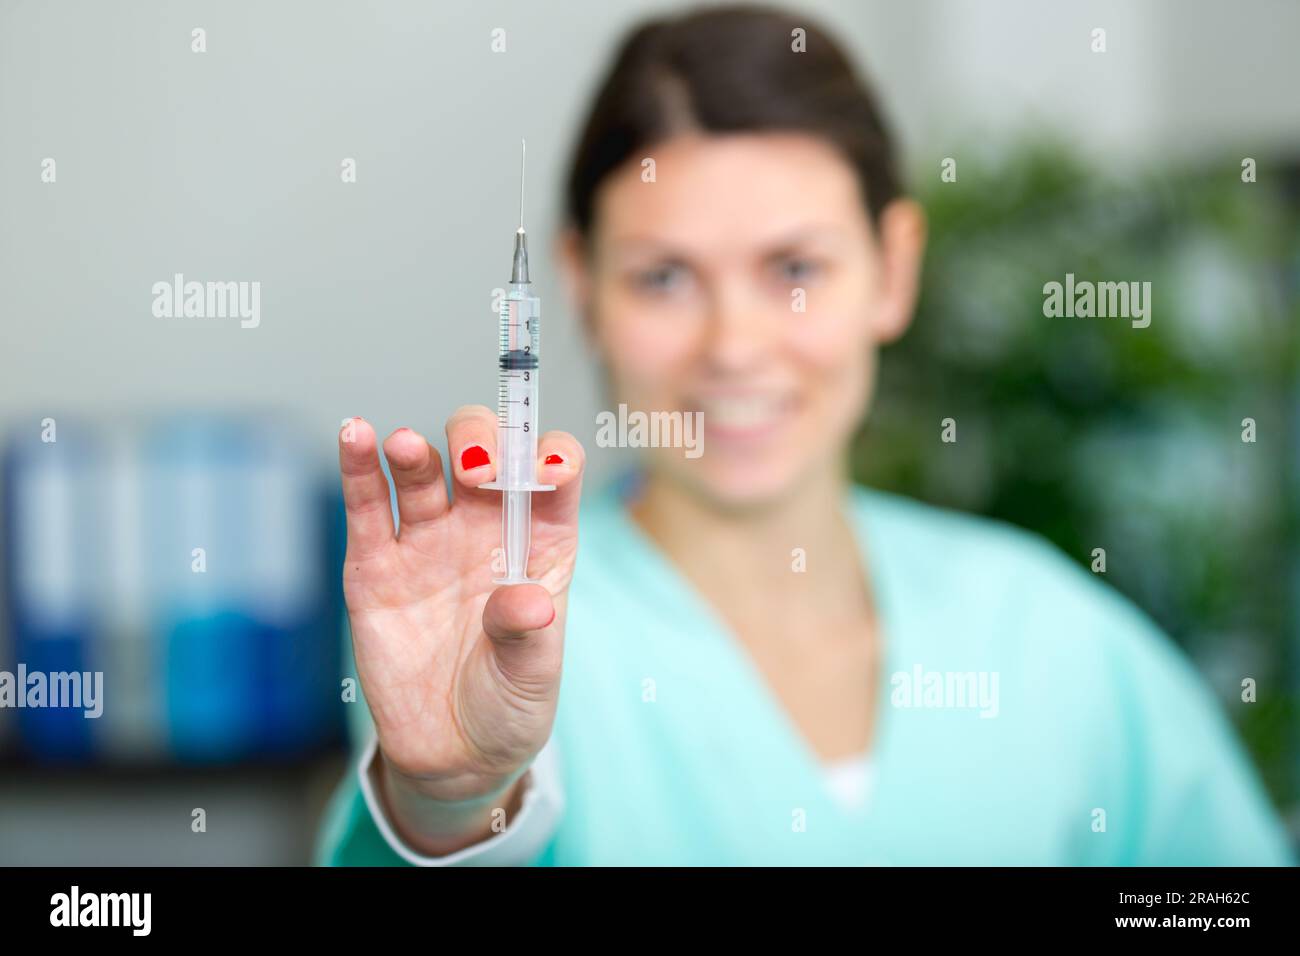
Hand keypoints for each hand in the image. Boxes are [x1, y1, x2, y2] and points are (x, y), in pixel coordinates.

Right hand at [338, 407, 583, 809]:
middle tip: (476, 472)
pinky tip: (355, 436)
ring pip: (423, 473)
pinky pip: (367, 507)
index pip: (555, 475)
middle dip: (481, 444)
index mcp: (541, 541)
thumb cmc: (510, 701)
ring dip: (415, 452)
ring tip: (405, 447)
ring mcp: (430, 540)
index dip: (553, 457)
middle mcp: (486, 527)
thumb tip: (527, 602)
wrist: (452, 752)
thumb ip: (528, 634)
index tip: (546, 468)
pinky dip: (359, 468)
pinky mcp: (377, 563)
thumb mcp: (533, 675)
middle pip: (487, 454)